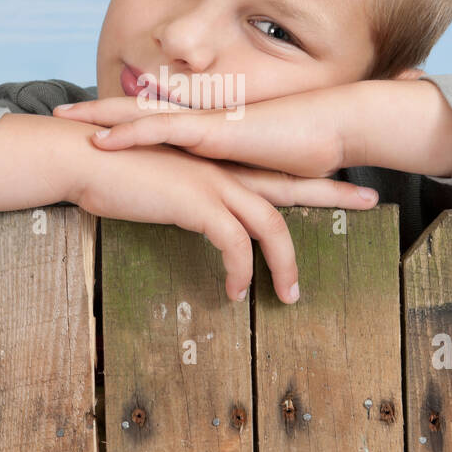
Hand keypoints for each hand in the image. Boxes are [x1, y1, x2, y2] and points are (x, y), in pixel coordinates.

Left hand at [52, 82, 370, 178]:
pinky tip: (101, 138)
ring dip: (98, 116)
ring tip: (62, 119)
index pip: (154, 121)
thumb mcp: (257, 174)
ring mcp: (206, 124)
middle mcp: (200, 122)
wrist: (333, 127)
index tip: (84, 124)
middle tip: (55, 114)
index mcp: (207, 130)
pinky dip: (129, 134)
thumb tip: (216, 203)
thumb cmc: (304, 150)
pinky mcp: (215, 133)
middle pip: (136, 112)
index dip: (118, 121)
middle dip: (94, 112)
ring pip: (140, 115)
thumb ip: (232, 185)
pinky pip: (163, 131)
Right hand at [55, 118, 379, 303]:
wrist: (80, 153)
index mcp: (216, 164)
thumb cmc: (108, 170)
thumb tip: (189, 214)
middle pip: (292, 185)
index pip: (275, 169)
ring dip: (284, 264)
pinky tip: (236, 293)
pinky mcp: (196, 202)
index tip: (345, 177)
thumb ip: (179, 195)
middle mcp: (223, 170)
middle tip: (372, 201)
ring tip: (289, 297)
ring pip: (270, 225)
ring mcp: (213, 183)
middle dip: (334, 193)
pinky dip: (241, 270)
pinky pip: (234, 243)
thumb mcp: (154, 183)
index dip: (313, 174)